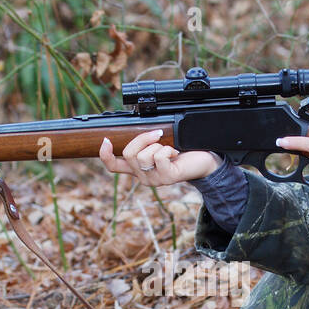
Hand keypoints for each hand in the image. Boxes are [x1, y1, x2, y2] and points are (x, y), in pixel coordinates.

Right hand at [100, 129, 219, 187]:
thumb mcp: (158, 143)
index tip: (105, 140)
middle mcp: (143, 176)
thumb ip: (145, 141)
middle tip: (157, 134)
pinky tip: (175, 153)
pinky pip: (159, 157)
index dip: (105, 155)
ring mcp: (154, 179)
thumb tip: (135, 128)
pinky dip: (168, 149)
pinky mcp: (167, 178)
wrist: (203, 160)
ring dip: (157, 145)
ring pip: (143, 156)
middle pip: (129, 154)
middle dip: (142, 138)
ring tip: (169, 148)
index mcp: (137, 168)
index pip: (113, 167)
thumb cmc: (181, 150)